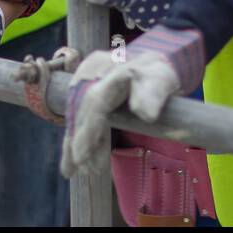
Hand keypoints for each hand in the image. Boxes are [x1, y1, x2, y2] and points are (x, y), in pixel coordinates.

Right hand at [60, 26, 204, 178]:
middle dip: (80, 142)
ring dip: (74, 143)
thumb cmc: (158, 74)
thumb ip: (154, 94)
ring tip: (73, 171)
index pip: (95, 102)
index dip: (87, 130)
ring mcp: (85, 80)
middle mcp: (93, 72)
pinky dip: (74, 137)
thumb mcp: (162, 81)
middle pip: (82, 111)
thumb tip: (146, 114)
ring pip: (77, 115)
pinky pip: (78, 115)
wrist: (151, 61)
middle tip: (85, 171)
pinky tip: (70, 162)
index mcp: (113, 69)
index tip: (81, 156)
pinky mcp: (83, 89)